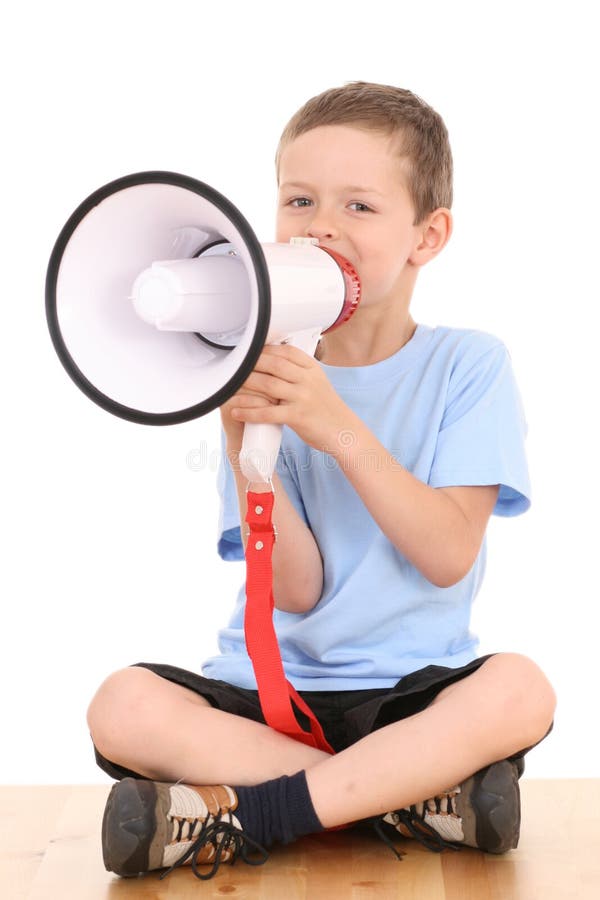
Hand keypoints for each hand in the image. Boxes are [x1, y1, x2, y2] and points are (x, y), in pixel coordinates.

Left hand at [229, 344, 357, 451]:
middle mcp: (308, 380)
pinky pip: (268, 412)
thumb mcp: (317, 383)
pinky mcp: (298, 417)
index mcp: (312, 369)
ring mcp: (303, 398)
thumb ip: (298, 371)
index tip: (248, 350)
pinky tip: (236, 412)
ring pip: (268, 386)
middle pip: (274, 364)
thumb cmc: (326, 408)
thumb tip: (274, 359)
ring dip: (246, 385)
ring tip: (228, 387)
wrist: (343, 431)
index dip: (264, 349)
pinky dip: (249, 412)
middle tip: (233, 365)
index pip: (286, 352)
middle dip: (251, 363)